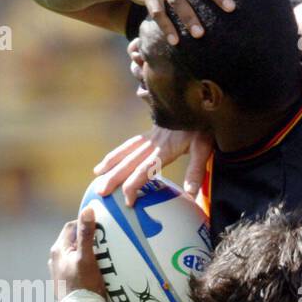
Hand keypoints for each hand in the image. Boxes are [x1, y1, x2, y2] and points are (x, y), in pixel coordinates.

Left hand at [48, 206, 106, 301]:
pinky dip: (83, 265)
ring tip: (100, 257)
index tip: (100, 226)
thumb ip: (86, 234)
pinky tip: (93, 273)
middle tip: (103, 242)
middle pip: (72, 241)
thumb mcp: (87, 257)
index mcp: (58, 249)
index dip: (85, 222)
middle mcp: (54, 259)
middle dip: (86, 238)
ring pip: (72, 255)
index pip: (71, 227)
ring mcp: (57, 272)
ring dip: (84, 253)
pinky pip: (74, 268)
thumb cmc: (84, 285)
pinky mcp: (63, 283)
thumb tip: (88, 209)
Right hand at [93, 128, 212, 204]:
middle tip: (100, 192)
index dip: (133, 185)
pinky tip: (113, 158)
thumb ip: (195, 170)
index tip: (127, 201)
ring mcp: (150, 136)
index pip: (144, 170)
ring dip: (111, 163)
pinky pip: (131, 143)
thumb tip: (191, 194)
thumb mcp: (204, 148)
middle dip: (113, 177)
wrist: (197, 100)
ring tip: (97, 173)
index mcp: (164, 149)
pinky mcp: (152, 132)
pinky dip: (119, 152)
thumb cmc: (203, 126)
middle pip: (129, 162)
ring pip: (126, 150)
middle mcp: (153, 143)